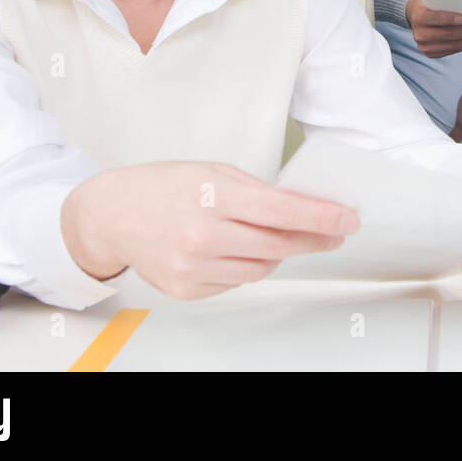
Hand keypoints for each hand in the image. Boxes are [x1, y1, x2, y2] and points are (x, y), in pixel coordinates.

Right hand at [60, 161, 357, 299]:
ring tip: (281, 236)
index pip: (282, 211)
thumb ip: (259, 190)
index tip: (348, 220)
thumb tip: (305, 207)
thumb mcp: (215, 172)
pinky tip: (239, 248)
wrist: (113, 214)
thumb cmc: (165, 186)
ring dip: (280, 253)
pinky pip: (236, 281)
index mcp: (213, 197)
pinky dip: (247, 266)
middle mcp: (203, 235)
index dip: (321, 217)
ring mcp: (194, 267)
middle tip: (334, 232)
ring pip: (261, 268)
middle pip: (278, 245)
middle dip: (313, 238)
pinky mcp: (187, 289)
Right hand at [405, 0, 461, 58]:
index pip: (435, 18)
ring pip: (454, 45)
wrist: (415, 14)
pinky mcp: (432, 53)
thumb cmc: (429, 1)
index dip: (449, 19)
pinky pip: (454, 50)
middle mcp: (420, 34)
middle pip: (449, 35)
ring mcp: (425, 46)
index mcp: (419, 16)